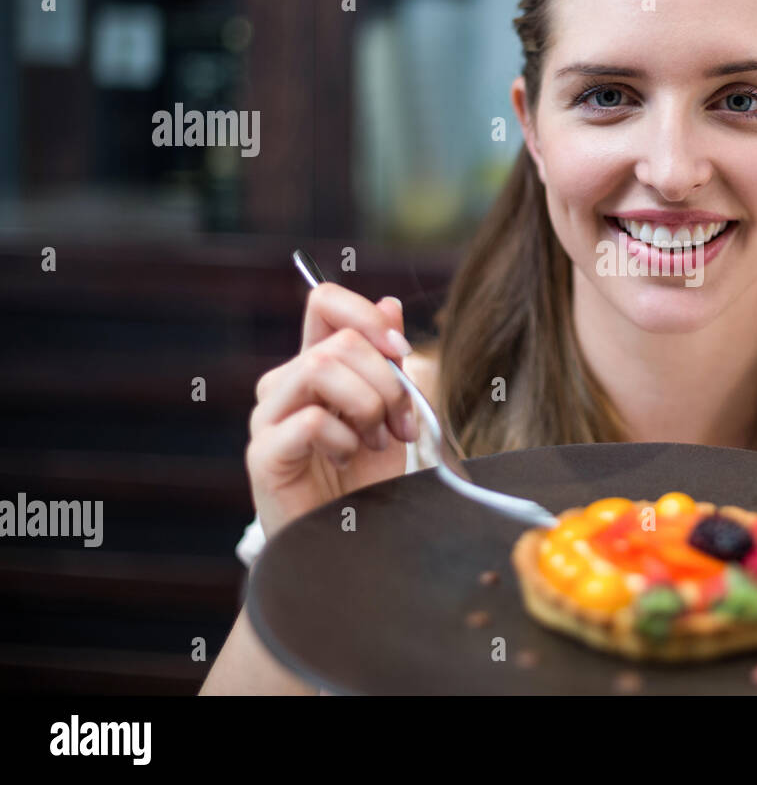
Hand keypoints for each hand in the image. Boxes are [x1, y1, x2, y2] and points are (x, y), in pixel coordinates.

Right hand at [245, 283, 418, 540]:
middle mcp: (284, 384)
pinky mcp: (264, 454)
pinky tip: (347, 459)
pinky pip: (311, 419)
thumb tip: (389, 303)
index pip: (323, 302)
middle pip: (338, 341)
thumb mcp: (391, 415)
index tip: (401, 350)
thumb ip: (388, 363)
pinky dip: (344, 438)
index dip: (365, 313)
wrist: (349, 545)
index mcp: (314, 366)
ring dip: (368, 405)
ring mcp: (269, 418)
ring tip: (374, 442)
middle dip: (387, 381)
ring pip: (321, 369)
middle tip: (401, 426)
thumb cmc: (367, 481)